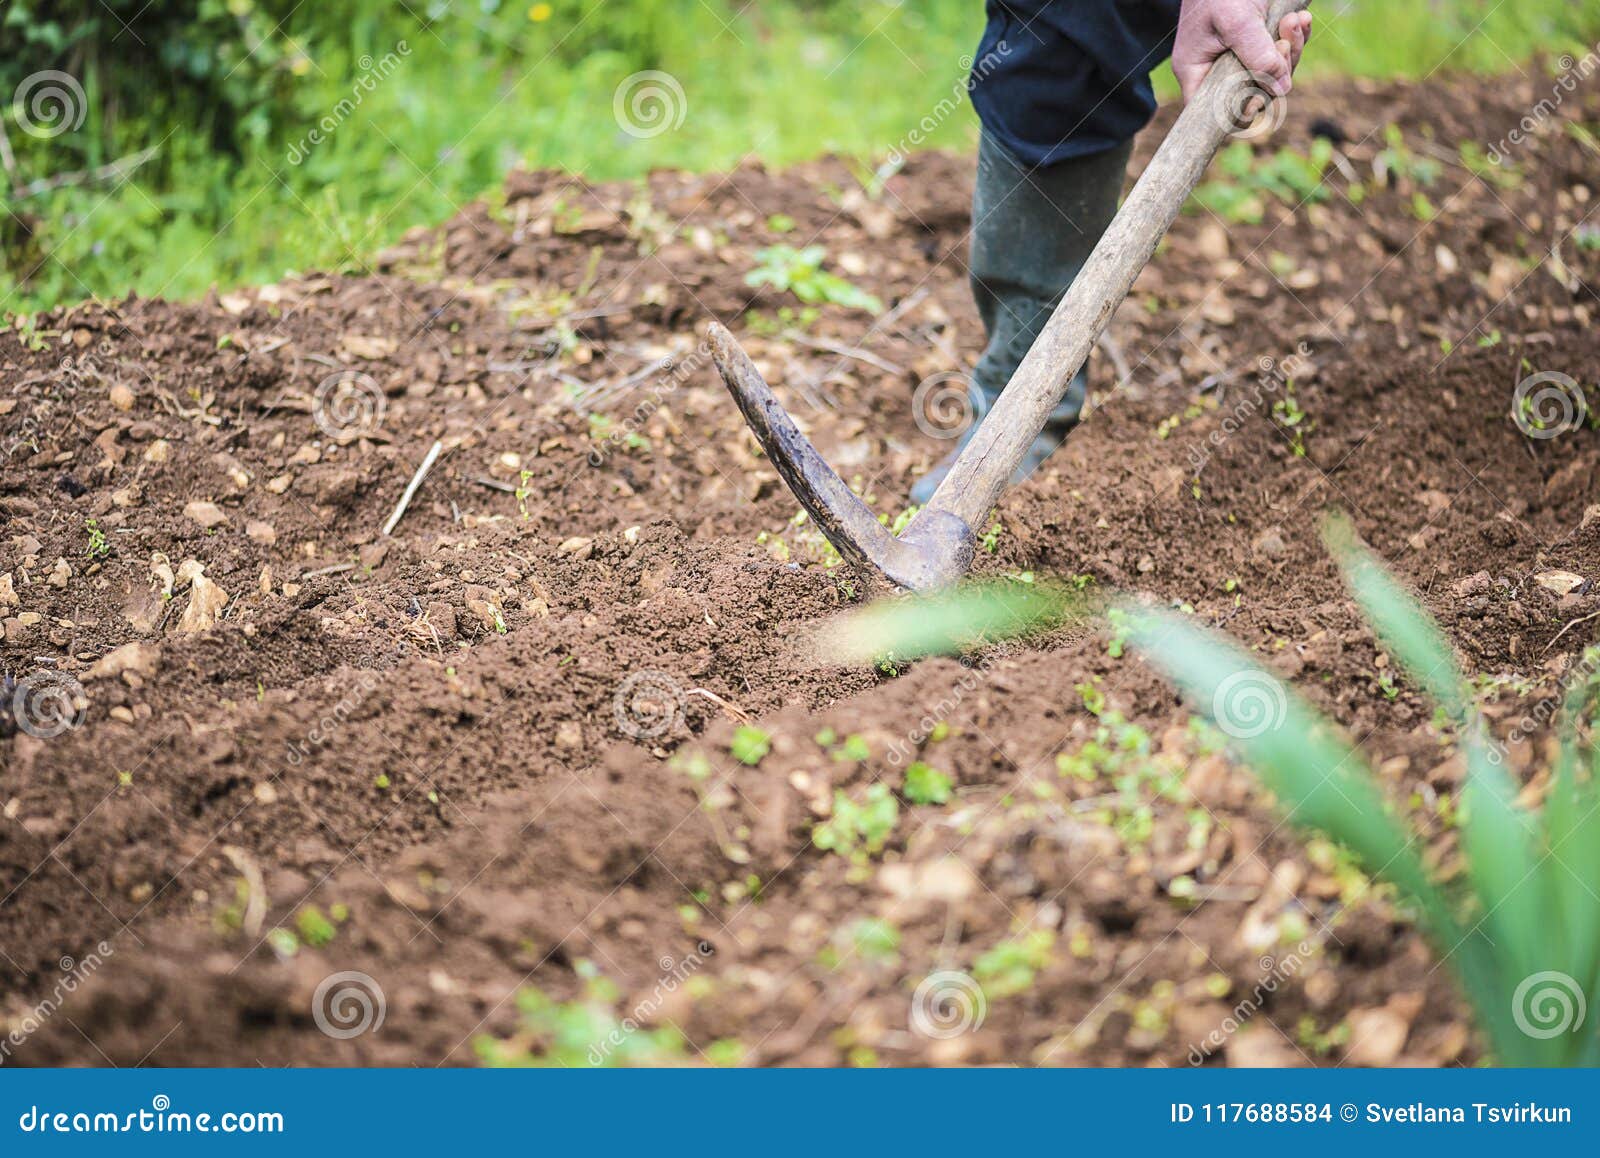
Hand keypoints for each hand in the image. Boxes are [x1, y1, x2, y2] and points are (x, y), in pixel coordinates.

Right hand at [1172, 0, 1311, 102]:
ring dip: (1290, 48)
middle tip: (1284, 40)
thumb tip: (1281, 88)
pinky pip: (1281, 53)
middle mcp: (1216, 68)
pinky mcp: (1258, 42)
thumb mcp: (1237, 21)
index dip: (1238, 111)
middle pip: (1252, 93)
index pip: (1212, 111)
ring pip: (1272, 73)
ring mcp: (1239, 56)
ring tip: (1294, 20)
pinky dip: (1295, 37)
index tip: (1259, 95)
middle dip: (1276, 70)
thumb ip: (1256, 54)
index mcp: (1197, 70)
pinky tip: (1298, 18)